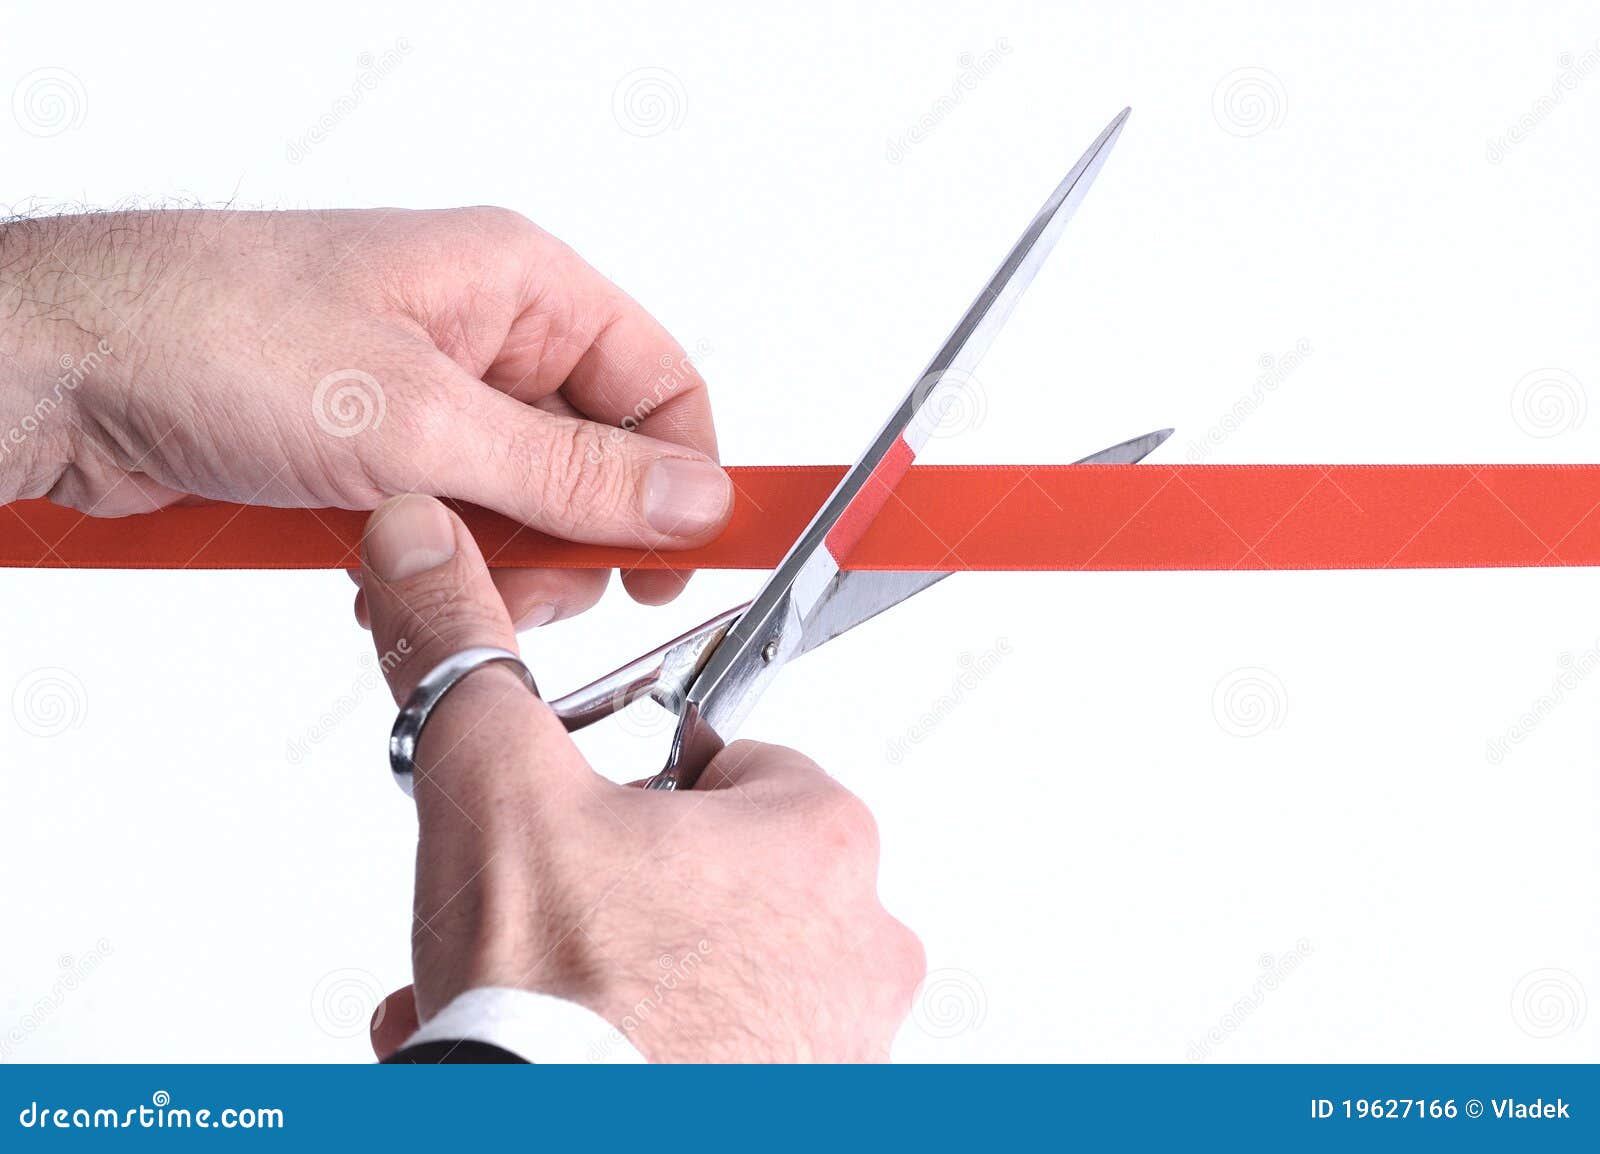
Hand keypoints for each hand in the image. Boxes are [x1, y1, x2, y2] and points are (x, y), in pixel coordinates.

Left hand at [0, 207, 731, 615]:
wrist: (56, 366)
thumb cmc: (208, 332)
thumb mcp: (416, 416)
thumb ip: (567, 471)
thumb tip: (689, 500)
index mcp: (517, 286)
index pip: (658, 385)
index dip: (683, 478)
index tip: (680, 564)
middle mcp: (482, 337)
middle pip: (594, 463)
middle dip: (564, 538)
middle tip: (520, 584)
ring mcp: (426, 399)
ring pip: (521, 512)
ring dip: (486, 563)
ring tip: (416, 571)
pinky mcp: (374, 455)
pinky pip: (449, 531)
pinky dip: (427, 570)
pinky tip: (372, 578)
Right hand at [357, 495, 924, 1061]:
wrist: (557, 1143)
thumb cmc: (557, 1004)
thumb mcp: (495, 793)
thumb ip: (463, 655)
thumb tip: (424, 549)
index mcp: (816, 836)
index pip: (727, 761)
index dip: (633, 784)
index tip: (583, 822)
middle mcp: (859, 941)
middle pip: (716, 870)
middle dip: (620, 890)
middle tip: (546, 920)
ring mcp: (844, 1041)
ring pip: (716, 966)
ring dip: (626, 972)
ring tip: (542, 994)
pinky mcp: (809, 1108)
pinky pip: (727, 1052)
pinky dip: (652, 1046)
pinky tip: (567, 1050)